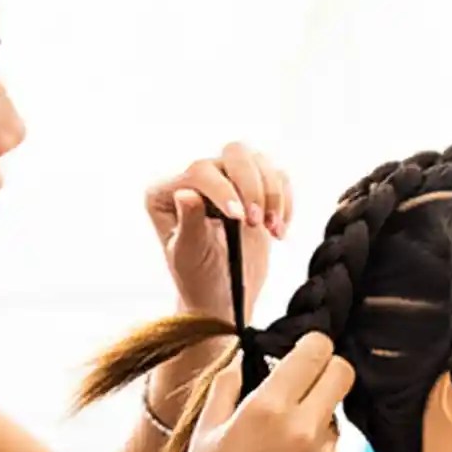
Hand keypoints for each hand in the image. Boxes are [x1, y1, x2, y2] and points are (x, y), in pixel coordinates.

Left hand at [145, 142, 292, 322]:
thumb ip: (188, 224)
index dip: (224, 190)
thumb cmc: (198, 280)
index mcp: (167, 192)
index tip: (241, 219)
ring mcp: (225, 179)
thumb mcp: (189, 257)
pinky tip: (279, 229)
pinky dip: (285, 200)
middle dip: (253, 186)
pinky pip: (277, 176)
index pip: (200, 172)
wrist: (223, 298)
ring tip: (273, 230)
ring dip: (273, 194)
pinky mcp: (252, 188)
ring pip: (258, 160)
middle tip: (258, 224)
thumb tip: (186, 193)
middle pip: (234, 154)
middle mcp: (194, 178)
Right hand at [170, 332, 352, 451]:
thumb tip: (246, 359)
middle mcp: (304, 428)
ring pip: (336, 419)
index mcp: (268, 407)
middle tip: (306, 385)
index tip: (305, 351)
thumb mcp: (205, 430)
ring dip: (316, 422)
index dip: (312, 345)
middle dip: (327, 371)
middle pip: (343, 373)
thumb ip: (228, 384)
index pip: (316, 350)